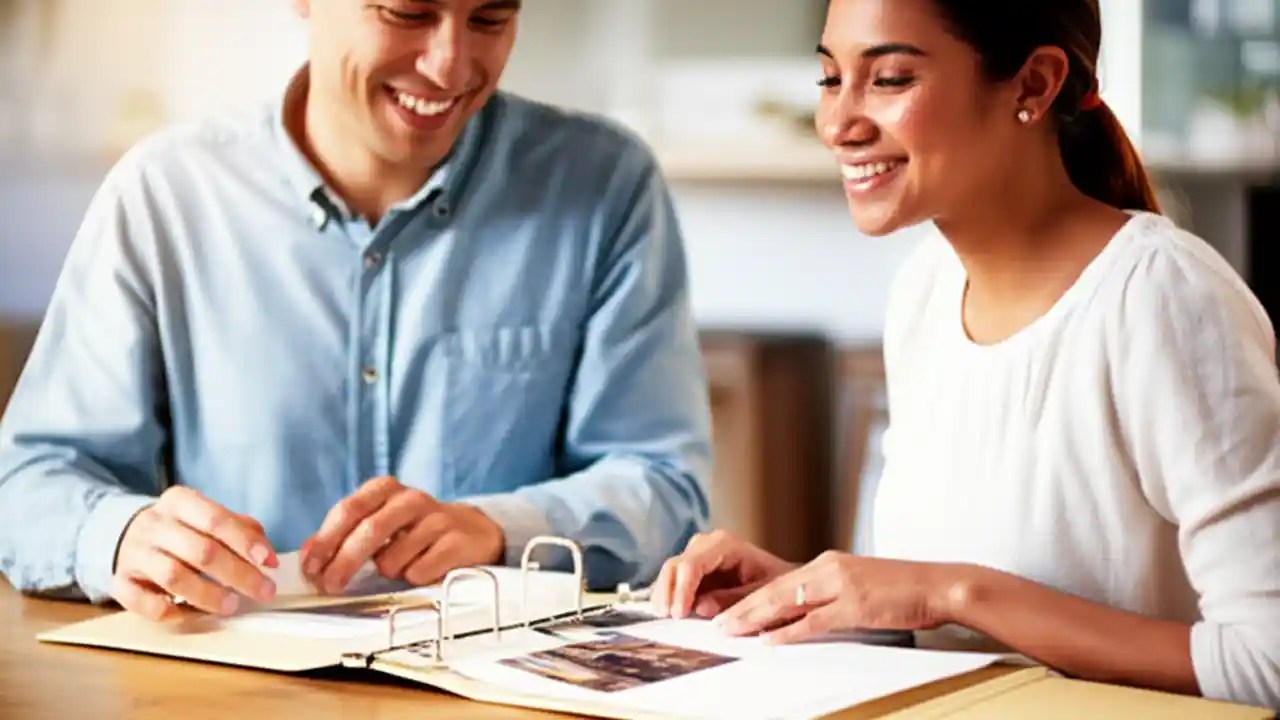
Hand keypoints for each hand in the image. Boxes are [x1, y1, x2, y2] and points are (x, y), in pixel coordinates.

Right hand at [112, 486, 277, 620]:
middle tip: (262, 592)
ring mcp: (134, 553)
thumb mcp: (209, 518)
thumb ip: (242, 531)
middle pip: (200, 551)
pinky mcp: (119, 581)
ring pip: (174, 576)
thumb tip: (269, 558)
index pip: (215, 519)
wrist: (126, 535)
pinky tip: (190, 613)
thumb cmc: (182, 529)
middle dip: (237, 574)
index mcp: (179, 502)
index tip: (268, 562)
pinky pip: (142, 601)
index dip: (244, 542)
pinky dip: (169, 611)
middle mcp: (154, 524)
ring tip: (231, 606)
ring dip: (207, 594)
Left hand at [300, 476, 504, 593]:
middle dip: (344, 563)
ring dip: (387, 572)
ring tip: (397, 568)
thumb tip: (307, 556)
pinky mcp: (457, 541)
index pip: (348, 511)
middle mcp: (411, 499)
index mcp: (385, 490)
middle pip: (369, 530)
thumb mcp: (378, 526)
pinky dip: (412, 577)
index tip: (310, 567)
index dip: (325, 540)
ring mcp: (437, 518)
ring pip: (393, 558)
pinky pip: (420, 571)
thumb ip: (342, 537)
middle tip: (330, 586)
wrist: (472, 533)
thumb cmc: (414, 532)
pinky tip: (420, 570)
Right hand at [651, 530, 795, 619]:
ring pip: (671, 572)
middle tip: (666, 617)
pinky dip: (669, 596)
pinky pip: (675, 580)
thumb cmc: (779, 584)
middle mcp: (707, 545)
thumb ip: (733, 600)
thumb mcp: (763, 593)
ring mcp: (698, 556)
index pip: (692, 564)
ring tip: (662, 617)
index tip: (679, 615)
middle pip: (675, 565)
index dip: (682, 589)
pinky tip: (666, 612)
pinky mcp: (694, 570)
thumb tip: (700, 607)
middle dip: (668, 591)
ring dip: (664, 595)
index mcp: (725, 544)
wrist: (785, 580)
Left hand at [714, 551, 963, 643]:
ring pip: (786, 601)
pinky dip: (788, 630)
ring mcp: (841, 586)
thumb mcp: (859, 586)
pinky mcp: (855, 605)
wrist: (938, 585)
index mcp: (828, 565)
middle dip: (741, 606)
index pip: (779, 581)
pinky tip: (769, 639)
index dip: (749, 596)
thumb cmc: (902, 589)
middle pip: (774, 589)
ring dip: (754, 617)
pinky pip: (814, 620)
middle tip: (716, 621)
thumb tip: (805, 613)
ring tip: (730, 629)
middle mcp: (829, 569)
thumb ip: (831, 596)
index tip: (726, 609)